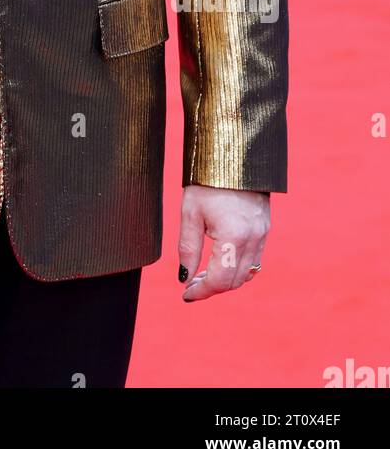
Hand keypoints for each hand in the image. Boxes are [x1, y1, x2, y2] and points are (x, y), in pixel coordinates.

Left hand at [178, 186, 269, 301]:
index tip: (186, 295)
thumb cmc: (207, 181)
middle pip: (234, 281)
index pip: (219, 280)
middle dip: (212, 288)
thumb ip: (188, 249)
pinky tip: (220, 262)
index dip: (201, 291)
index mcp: (233, 237)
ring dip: (225, 280)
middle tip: (191, 285)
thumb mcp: (190, 213)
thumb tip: (184, 278)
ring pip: (246, 273)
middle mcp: (252, 239)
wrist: (233, 153)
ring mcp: (262, 234)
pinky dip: (237, 268)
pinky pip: (254, 259)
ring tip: (202, 274)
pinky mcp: (264, 228)